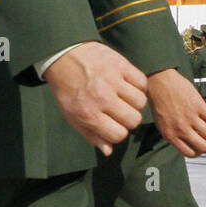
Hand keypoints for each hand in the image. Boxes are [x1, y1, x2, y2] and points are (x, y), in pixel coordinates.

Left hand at [43, 41, 147, 156]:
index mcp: (89, 114)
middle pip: (134, 120)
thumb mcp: (72, 116)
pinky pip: (142, 81)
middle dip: (130, 119)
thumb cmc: (67, 88)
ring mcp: (113, 80)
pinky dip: (139, 85)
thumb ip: (91, 135)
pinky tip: (129, 85)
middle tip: (122, 111)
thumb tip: (109, 151)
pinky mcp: (120, 64)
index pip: (119, 135)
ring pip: (141, 101)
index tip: (116, 125)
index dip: (120, 132)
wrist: (63, 55)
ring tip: (126, 97)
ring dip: (136, 102)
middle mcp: (102, 98)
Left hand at [147, 68, 205, 157]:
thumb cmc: (159, 102)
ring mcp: (191, 118)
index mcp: (171, 135)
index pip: (189, 152)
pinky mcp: (198, 106)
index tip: (203, 150)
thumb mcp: (162, 124)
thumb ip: (174, 134)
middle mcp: (181, 129)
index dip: (199, 153)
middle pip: (203, 146)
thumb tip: (187, 140)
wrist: (160, 83)